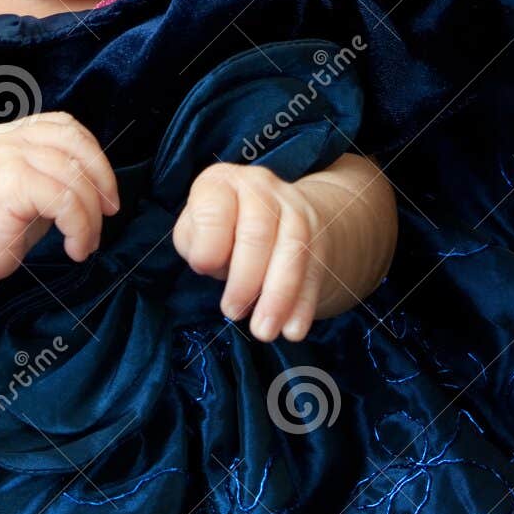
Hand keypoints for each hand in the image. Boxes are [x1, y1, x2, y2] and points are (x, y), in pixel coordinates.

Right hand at [0, 112, 119, 293]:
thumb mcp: (32, 188)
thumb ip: (58, 171)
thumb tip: (102, 178)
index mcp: (11, 132)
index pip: (67, 127)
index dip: (95, 157)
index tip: (106, 193)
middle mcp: (7, 137)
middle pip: (75, 144)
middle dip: (102, 180)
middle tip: (109, 213)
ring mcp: (6, 156)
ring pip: (73, 177)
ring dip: (90, 216)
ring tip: (87, 242)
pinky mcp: (9, 182)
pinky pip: (64, 200)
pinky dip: (79, 227)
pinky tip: (75, 248)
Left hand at [172, 159, 394, 340]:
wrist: (276, 214)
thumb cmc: (223, 230)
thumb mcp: (196, 231)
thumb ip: (194, 244)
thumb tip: (207, 262)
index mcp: (223, 182)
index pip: (215, 209)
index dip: (209, 243)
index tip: (204, 270)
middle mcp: (261, 188)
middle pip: (258, 231)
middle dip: (245, 279)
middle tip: (232, 312)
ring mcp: (295, 208)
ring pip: (293, 250)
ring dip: (278, 297)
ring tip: (263, 331)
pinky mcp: (319, 235)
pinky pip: (315, 271)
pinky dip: (303, 304)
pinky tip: (292, 329)